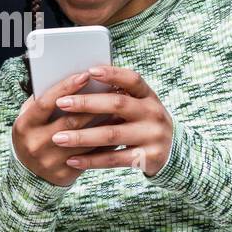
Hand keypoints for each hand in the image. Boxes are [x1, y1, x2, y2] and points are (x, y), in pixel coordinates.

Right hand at [10, 71, 111, 186]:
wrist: (29, 175)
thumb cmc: (33, 135)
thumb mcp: (29, 118)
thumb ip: (42, 100)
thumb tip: (67, 77)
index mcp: (24, 125)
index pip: (46, 103)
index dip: (65, 88)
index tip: (85, 75)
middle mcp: (35, 144)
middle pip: (70, 121)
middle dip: (93, 104)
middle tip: (112, 88)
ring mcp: (49, 161)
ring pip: (84, 140)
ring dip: (104, 122)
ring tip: (119, 107)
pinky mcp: (64, 174)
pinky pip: (90, 156)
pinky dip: (105, 142)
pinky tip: (116, 129)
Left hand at [52, 65, 173, 176]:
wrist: (172, 153)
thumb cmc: (144, 124)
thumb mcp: (140, 107)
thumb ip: (119, 98)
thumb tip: (81, 84)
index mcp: (149, 96)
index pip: (132, 80)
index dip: (112, 74)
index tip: (89, 71)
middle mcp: (153, 113)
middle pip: (117, 105)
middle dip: (86, 103)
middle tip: (62, 103)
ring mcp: (152, 136)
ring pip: (111, 134)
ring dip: (82, 136)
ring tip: (58, 137)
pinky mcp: (148, 157)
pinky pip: (114, 159)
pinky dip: (91, 160)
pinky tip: (72, 160)